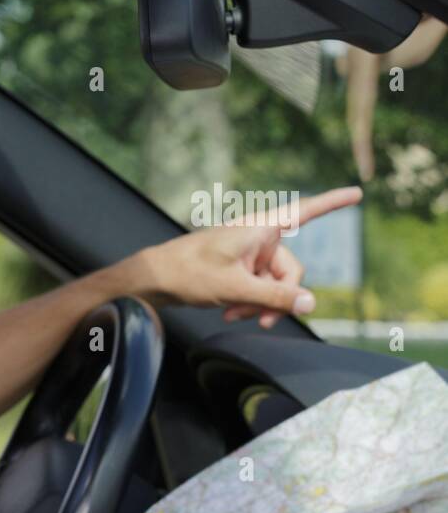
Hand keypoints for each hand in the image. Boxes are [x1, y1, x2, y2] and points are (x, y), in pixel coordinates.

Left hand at [138, 186, 362, 328]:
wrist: (153, 279)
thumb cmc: (189, 273)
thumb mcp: (235, 289)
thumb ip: (275, 298)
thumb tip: (310, 304)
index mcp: (260, 228)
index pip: (304, 212)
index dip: (332, 203)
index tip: (358, 193)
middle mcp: (257, 237)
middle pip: (291, 270)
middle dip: (278, 297)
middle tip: (259, 320)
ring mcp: (248, 253)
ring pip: (274, 284)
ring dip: (259, 303)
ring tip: (234, 315)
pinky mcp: (239, 267)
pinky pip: (258, 286)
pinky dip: (249, 301)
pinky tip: (229, 313)